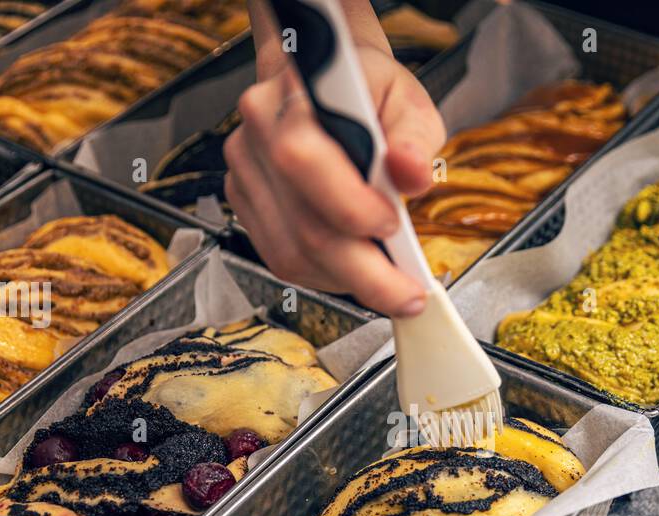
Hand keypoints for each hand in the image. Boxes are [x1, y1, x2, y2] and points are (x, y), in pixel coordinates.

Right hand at [224, 45, 444, 315]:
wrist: (319, 77)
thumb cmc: (363, 87)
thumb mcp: (405, 97)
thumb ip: (414, 136)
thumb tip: (412, 172)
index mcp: (294, 97)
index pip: (307, 163)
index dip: (355, 210)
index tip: (396, 228)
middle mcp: (258, 134)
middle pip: (303, 226)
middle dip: (365, 274)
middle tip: (406, 294)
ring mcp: (245, 170)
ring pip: (291, 253)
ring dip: (346, 281)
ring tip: (386, 283)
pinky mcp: (244, 198)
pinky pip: (280, 256)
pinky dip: (323, 275)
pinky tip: (353, 271)